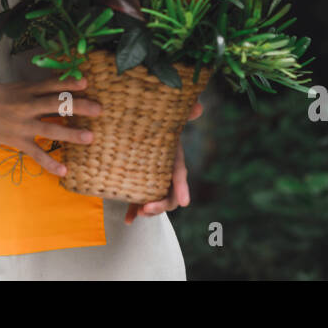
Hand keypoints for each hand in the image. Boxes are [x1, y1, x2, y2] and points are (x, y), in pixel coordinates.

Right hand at [0, 75, 101, 176]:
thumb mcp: (15, 87)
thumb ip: (36, 88)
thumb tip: (60, 87)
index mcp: (27, 89)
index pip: (51, 85)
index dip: (69, 83)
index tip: (87, 82)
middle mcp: (26, 105)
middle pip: (55, 104)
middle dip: (78, 106)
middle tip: (99, 110)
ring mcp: (21, 125)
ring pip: (50, 129)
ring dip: (71, 134)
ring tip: (89, 137)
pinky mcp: (16, 141)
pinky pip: (36, 153)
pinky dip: (50, 163)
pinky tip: (64, 170)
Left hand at [125, 98, 203, 223]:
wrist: (139, 127)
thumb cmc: (157, 121)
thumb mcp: (166, 116)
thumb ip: (182, 112)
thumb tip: (199, 107)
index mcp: (172, 158)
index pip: (179, 175)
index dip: (182, 188)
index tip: (185, 202)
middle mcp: (164, 173)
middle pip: (168, 195)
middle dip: (161, 205)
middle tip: (148, 209)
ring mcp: (151, 181)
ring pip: (154, 200)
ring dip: (148, 210)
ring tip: (138, 213)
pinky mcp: (137, 184)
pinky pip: (137, 201)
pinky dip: (132, 211)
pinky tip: (127, 221)